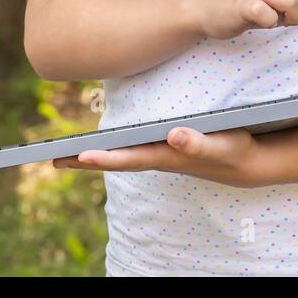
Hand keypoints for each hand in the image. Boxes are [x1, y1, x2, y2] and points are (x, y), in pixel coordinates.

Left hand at [53, 127, 264, 187]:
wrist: (245, 160)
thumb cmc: (233, 150)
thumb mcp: (221, 144)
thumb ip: (199, 142)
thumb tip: (173, 136)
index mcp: (167, 156)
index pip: (129, 158)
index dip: (104, 158)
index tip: (80, 157)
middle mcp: (157, 157)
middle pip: (115, 160)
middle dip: (85, 161)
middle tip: (53, 160)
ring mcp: (158, 154)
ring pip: (120, 155)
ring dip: (93, 156)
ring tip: (65, 155)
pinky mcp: (162, 147)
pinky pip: (130, 148)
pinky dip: (111, 147)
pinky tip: (99, 143)